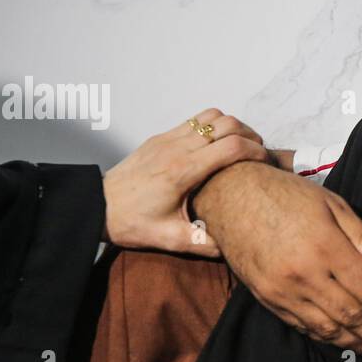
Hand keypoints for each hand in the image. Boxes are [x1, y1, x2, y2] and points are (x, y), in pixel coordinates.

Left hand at [101, 109, 272, 256]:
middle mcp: (177, 148)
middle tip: (257, 154)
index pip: (232, 147)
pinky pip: (194, 120)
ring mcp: (167, 138)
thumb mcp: (171, 240)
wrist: (97, 206)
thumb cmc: (132, 223)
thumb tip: (236, 246)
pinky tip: (215, 146)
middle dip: (250, 135)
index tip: (265, 164)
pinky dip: (213, 126)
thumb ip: (206, 244)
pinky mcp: (160, 137)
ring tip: (239, 146)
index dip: (256, 151)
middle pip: (227, 123)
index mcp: (183, 172)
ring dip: (231, 126)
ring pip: (211, 115)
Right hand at [195, 161, 361, 358]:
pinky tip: (347, 342)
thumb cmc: (286, 195)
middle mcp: (304, 275)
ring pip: (329, 329)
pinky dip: (329, 338)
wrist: (229, 196)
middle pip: (353, 316)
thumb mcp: (331, 204)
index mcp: (325, 248)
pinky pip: (304, 327)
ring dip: (359, 344)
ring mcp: (283, 291)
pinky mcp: (268, 300)